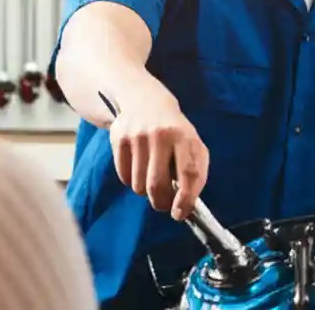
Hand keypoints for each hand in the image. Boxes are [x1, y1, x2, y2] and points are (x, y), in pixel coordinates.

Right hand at [108, 82, 208, 220]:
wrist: (145, 100)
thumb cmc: (175, 131)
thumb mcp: (192, 144)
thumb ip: (194, 172)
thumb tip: (186, 205)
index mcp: (185, 137)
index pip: (188, 174)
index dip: (185, 199)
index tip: (179, 214)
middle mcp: (161, 135)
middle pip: (157, 185)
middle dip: (161, 202)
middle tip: (164, 204)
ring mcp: (137, 136)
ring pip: (139, 184)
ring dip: (146, 191)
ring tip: (152, 178)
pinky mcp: (119, 138)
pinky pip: (123, 176)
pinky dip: (131, 180)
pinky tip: (138, 167)